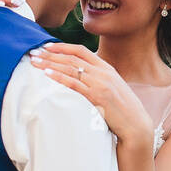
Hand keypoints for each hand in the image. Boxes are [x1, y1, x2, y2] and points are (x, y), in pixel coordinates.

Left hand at [30, 42, 154, 147]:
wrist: (136, 125)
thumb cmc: (123, 110)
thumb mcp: (112, 88)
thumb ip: (99, 80)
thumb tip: (81, 78)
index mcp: (107, 68)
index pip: (81, 50)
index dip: (62, 47)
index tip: (47, 46)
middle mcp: (103, 72)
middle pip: (72, 58)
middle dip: (50, 54)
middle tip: (33, 52)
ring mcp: (101, 83)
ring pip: (70, 68)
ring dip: (50, 63)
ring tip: (34, 62)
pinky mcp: (97, 96)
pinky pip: (74, 83)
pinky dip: (59, 77)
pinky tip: (46, 73)